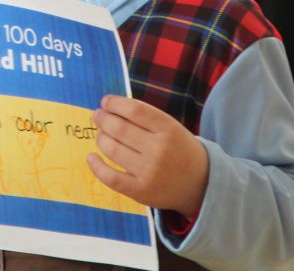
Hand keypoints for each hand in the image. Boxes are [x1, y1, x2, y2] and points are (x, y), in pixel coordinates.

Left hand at [86, 96, 208, 219]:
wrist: (201, 183)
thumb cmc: (179, 149)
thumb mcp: (171, 127)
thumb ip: (145, 117)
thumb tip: (109, 106)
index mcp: (169, 129)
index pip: (135, 110)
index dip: (115, 103)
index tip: (105, 101)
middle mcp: (159, 150)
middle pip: (120, 128)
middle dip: (103, 119)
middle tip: (98, 116)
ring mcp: (149, 172)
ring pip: (112, 149)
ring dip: (100, 138)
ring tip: (101, 134)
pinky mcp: (141, 191)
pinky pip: (111, 178)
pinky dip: (96, 166)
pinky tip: (92, 157)